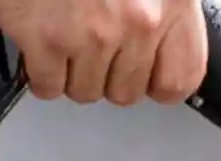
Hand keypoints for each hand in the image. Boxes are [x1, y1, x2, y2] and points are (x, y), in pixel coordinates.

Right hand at [0, 0, 206, 105]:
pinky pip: (48, 86)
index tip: (144, 74)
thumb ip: (161, 5)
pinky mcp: (47, 39)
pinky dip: (39, 72)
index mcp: (172, 0)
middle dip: (107, 74)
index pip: (181, 77)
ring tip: (65, 36)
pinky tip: (40, 43)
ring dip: (72, 72)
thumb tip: (160, 45)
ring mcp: (93, 33)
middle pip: (128, 91)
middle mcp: (140, 20)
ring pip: (87, 91)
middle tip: (91, 43)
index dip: (156, 81)